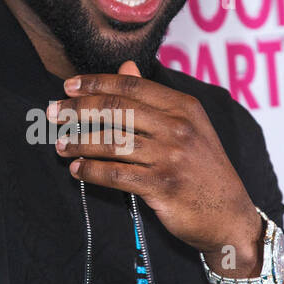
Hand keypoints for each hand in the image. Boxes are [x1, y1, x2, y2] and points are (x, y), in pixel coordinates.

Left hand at [50, 61, 262, 268]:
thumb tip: (125, 67)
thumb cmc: (204, 170)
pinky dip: (91, 171)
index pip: (132, 85)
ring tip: (61, 146)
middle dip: (79, 110)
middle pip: (118, 109)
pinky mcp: (162, 185)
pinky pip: (116, 174)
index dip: (96, 83)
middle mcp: (179, 127)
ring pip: (112, 142)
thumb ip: (154, 99)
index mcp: (184, 107)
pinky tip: (77, 170)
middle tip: (53, 114)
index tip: (68, 87)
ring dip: (80, 143)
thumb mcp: (188, 127)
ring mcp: (171, 156)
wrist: (229, 216)